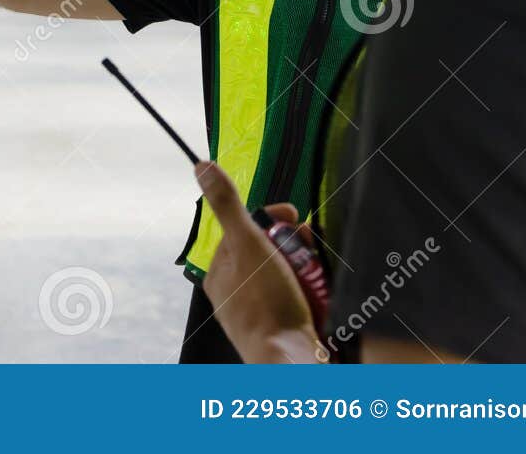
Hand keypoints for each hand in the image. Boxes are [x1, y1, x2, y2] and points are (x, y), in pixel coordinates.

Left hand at [196, 160, 324, 363]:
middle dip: (295, 244)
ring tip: (318, 272)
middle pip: (271, 252)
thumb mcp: (246, 243)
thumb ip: (227, 205)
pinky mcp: (289, 326)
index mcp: (222, 273)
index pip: (246, 230)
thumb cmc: (263, 303)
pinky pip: (306, 297)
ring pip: (291, 274)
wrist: (291, 359)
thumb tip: (202, 167)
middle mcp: (239, 293)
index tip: (293, 215)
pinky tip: (323, 293)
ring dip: (310, 267)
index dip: (271, 218)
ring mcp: (265, 312)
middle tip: (309, 246)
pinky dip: (317, 290)